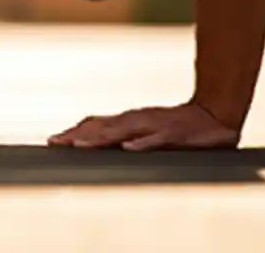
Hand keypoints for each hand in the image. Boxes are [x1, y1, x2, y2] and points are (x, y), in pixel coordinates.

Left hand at [47, 102, 239, 150]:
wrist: (213, 115)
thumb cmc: (175, 126)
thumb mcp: (145, 130)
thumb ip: (123, 135)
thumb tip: (95, 141)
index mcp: (129, 121)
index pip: (95, 124)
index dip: (74, 133)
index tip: (51, 142)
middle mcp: (136, 120)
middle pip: (102, 127)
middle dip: (78, 136)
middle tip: (56, 144)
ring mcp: (153, 125)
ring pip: (123, 131)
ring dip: (101, 138)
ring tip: (80, 145)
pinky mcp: (172, 134)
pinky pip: (155, 139)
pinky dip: (141, 143)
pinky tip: (128, 148)